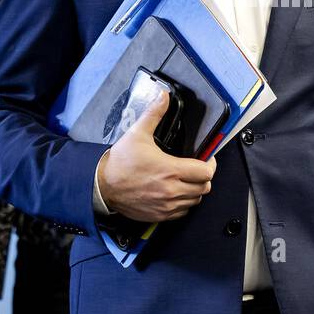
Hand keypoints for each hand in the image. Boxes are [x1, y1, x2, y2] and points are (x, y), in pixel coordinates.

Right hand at [96, 89, 215, 221]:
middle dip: (204, 177)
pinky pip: (183, 212)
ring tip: (188, 180)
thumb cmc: (120, 163)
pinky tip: (177, 193)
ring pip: (195, 201)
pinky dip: (184, 203)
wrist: (102, 186)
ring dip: (195, 190)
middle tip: (197, 168)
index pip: (206, 172)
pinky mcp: (160, 215)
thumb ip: (154, 114)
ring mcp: (167, 205)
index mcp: (170, 169)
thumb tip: (163, 97)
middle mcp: (171, 190)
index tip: (207, 158)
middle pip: (204, 187)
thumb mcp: (137, 133)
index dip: (211, 163)